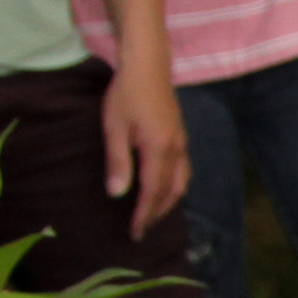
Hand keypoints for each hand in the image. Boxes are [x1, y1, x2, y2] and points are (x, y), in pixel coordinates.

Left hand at [100, 53, 189, 241]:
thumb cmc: (126, 92)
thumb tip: (117, 194)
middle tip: (142, 229)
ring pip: (181, 182)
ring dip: (168, 202)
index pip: (152, 192)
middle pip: (170, 191)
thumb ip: (117, 161)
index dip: (143, 215)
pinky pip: (183, 170)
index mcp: (159, 149)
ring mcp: (181, 142)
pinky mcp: (180, 135)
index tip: (134, 233)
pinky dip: (175, 186)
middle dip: (156, 213)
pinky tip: (165, 187)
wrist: (148, 64)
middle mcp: (176, 150)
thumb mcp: (114, 127)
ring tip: (153, 213)